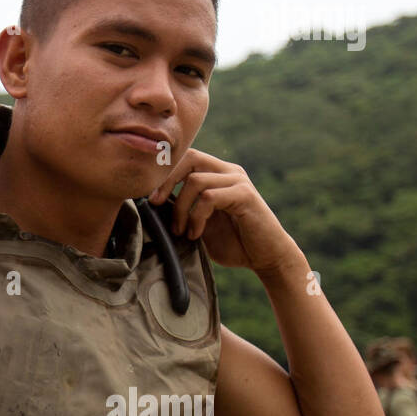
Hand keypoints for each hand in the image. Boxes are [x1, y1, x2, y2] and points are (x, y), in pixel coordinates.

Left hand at [147, 149, 301, 276]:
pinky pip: (209, 197)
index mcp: (217, 174)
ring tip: (181, 231)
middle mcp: (228, 172)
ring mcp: (238, 181)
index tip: (149, 197)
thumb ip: (182, 209)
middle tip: (154, 205)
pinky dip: (196, 217)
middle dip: (166, 181)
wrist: (267, 258)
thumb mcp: (199, 224)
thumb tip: (150, 202)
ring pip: (195, 180)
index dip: (163, 173)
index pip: (185, 157)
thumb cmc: (233, 243)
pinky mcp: (245, 195)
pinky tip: (196, 234)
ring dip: (181, 208)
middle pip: (189, 158)